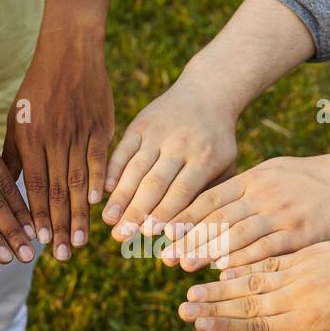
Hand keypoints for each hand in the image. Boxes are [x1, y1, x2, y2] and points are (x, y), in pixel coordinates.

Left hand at [3, 33, 112, 261]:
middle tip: (61, 255)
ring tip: (80, 242)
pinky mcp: (101, 126)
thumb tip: (3, 190)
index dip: (38, 216)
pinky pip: (100, 158)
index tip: (39, 243)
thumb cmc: (37, 88)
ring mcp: (79, 133)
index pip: (35, 186)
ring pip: (79, 181)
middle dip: (59, 226)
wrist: (70, 51)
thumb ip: (13, 156)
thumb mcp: (17, 120)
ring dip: (80, 214)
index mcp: (31, 139)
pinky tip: (100, 204)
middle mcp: (54, 139)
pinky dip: (100, 181)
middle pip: (58, 191)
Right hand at [102, 80, 236, 242]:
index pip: (182, 191)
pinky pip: (123, 149)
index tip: (149, 235)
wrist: (207, 93)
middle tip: (121, 237)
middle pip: (155, 183)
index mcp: (206, 158)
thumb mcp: (226, 166)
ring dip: (120, 196)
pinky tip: (103, 191)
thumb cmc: (218, 143)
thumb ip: (210, 196)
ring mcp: (158, 132)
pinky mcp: (140, 124)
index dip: (165, 213)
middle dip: (136, 212)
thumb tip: (191, 234)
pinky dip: (112, 170)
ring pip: (136, 168)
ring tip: (108, 220)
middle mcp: (180, 144)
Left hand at [157, 153, 329, 272]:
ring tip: (186, 266)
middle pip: (219, 218)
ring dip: (210, 251)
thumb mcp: (268, 173)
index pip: (209, 198)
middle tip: (164, 256)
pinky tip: (225, 272)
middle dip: (189, 237)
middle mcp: (263, 194)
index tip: (159, 232)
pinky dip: (245, 260)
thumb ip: (236, 190)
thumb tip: (198, 209)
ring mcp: (283, 214)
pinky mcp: (302, 234)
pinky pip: (269, 249)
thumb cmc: (304, 180)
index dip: (182, 216)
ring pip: (239, 234)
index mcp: (251, 179)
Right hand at [176, 235, 329, 330]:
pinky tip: (227, 269)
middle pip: (246, 305)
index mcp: (312, 324)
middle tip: (180, 314)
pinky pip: (270, 260)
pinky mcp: (311, 252)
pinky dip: (246, 266)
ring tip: (192, 292)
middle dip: (211, 312)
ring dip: (220, 289)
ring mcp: (304, 270)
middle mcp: (301, 295)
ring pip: (253, 282)